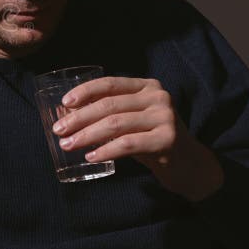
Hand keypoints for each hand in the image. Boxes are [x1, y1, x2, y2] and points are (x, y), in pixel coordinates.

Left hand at [52, 76, 223, 201]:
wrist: (190, 165)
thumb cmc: (151, 139)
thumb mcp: (130, 121)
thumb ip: (106, 114)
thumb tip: (64, 114)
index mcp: (146, 86)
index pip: (110, 83)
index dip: (84, 91)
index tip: (64, 103)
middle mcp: (158, 97)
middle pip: (109, 105)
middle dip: (79, 118)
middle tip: (58, 130)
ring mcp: (165, 117)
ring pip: (115, 124)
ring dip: (87, 135)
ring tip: (68, 144)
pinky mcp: (167, 139)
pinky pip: (128, 144)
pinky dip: (106, 150)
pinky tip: (91, 156)